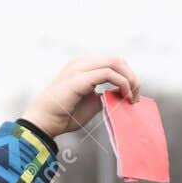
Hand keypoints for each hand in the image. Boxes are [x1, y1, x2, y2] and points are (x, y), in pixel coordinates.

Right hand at [20, 56, 140, 137]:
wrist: (45, 122)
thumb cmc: (65, 115)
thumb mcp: (91, 102)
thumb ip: (105, 95)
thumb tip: (122, 94)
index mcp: (83, 66)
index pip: (113, 63)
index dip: (127, 77)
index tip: (133, 96)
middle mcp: (81, 63)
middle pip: (117, 60)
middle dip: (132, 77)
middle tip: (136, 97)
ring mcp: (80, 68)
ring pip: (115, 62)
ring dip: (129, 80)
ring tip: (132, 97)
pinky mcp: (80, 78)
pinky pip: (109, 73)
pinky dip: (122, 83)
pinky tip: (124, 96)